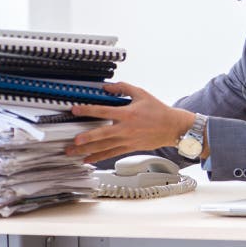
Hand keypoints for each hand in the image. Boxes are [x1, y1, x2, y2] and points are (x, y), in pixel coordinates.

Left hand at [66, 82, 194, 163]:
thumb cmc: (158, 111)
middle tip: (73, 141)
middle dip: (86, 138)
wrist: (173, 127)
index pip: (103, 111)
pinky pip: (111, 153)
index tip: (75, 110)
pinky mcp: (130, 147)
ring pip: (104, 146)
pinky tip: (88, 159)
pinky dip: (99, 157)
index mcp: (127, 113)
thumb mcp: (141, 94)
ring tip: (72, 153)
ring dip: (87, 150)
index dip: (88, 110)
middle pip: (102, 134)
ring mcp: (127, 140)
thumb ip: (123, 88)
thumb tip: (106, 87)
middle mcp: (126, 128)